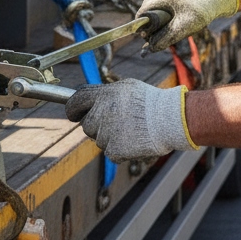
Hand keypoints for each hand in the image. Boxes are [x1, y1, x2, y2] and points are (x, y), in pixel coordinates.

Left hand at [64, 79, 196, 162]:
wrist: (168, 120)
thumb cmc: (150, 101)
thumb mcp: (127, 87)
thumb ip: (106, 93)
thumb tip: (93, 99)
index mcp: (103, 95)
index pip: (75, 101)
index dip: (72, 109)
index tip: (72, 114)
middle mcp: (101, 113)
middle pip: (86, 124)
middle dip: (96, 125)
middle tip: (116, 122)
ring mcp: (106, 133)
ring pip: (99, 139)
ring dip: (110, 137)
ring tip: (131, 129)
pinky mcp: (113, 150)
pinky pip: (110, 152)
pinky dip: (120, 149)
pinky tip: (133, 140)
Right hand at [137, 0, 237, 51]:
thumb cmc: (200, 9)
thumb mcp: (183, 27)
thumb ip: (165, 39)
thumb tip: (148, 50)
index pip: (140, 18)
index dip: (147, 32)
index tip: (160, 38)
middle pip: (146, 19)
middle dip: (157, 29)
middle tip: (176, 30)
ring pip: (152, 19)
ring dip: (163, 27)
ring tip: (180, 24)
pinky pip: (158, 16)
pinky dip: (167, 22)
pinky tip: (180, 20)